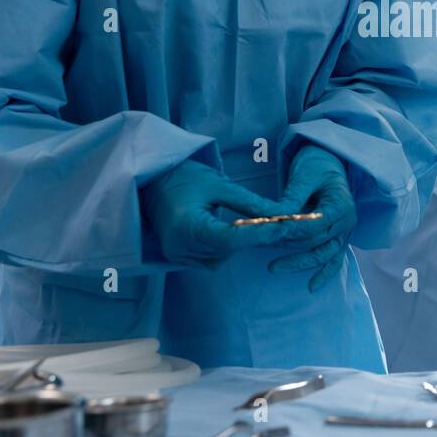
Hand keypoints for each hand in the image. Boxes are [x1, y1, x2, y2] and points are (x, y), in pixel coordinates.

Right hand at [144, 160, 294, 265]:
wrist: (151, 183)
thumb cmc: (185, 178)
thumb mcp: (219, 185)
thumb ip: (249, 203)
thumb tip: (281, 214)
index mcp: (187, 225)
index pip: (230, 238)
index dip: (259, 234)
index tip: (285, 226)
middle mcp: (180, 246)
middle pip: (229, 249)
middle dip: (256, 236)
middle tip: (283, 223)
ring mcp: (178, 255)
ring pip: (224, 256)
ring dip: (241, 242)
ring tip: (256, 223)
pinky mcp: (179, 258)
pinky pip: (213, 258)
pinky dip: (226, 246)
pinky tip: (232, 230)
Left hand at [270, 146, 357, 291]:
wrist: (329, 162)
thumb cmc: (316, 166)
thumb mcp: (303, 176)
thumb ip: (293, 199)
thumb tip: (276, 219)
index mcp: (341, 205)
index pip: (316, 225)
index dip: (292, 229)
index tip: (270, 231)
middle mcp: (347, 222)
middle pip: (316, 241)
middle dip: (288, 245)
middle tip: (260, 245)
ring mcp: (344, 233)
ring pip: (324, 255)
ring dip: (299, 263)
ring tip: (273, 267)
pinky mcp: (338, 239)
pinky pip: (334, 260)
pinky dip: (324, 274)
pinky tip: (311, 287)